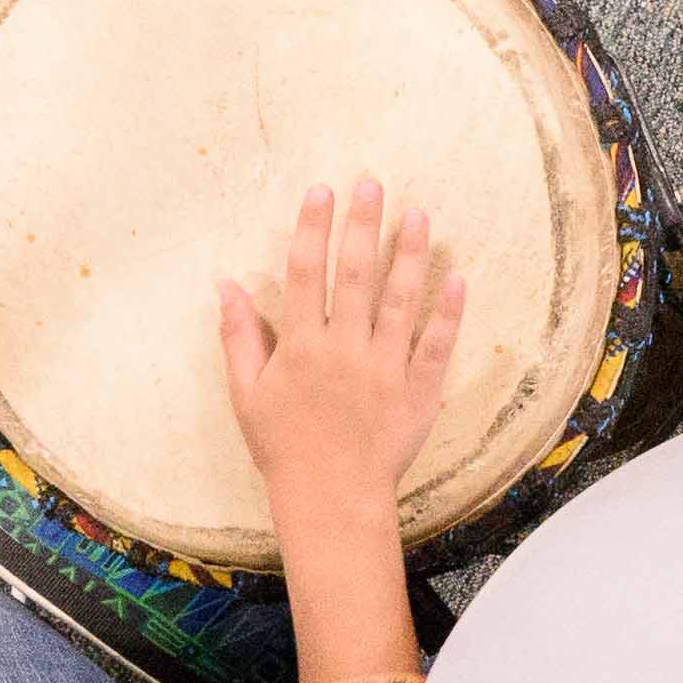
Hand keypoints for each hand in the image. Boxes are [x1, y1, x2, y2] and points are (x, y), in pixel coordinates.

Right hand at [218, 180, 465, 510]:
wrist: (331, 499)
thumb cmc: (283, 447)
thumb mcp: (247, 393)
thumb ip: (238, 336)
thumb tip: (225, 284)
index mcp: (300, 347)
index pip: (306, 272)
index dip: (313, 228)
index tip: (322, 190)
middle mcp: (344, 350)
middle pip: (356, 274)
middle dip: (363, 224)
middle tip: (373, 183)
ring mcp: (384, 369)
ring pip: (400, 301)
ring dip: (409, 254)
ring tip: (418, 214)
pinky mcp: (417, 392)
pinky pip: (436, 346)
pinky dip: (448, 313)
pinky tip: (458, 279)